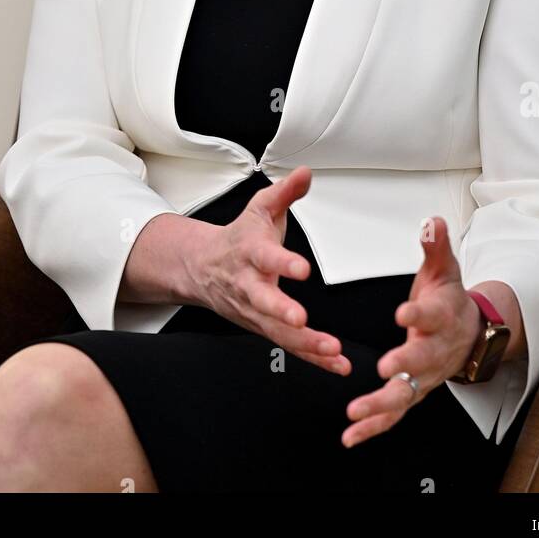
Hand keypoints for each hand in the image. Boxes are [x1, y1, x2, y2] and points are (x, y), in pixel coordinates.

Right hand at [193, 165, 352, 376]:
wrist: (203, 267)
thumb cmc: (239, 239)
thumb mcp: (260, 209)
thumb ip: (285, 192)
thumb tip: (304, 174)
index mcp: (251, 252)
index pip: (266, 257)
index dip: (283, 262)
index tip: (302, 268)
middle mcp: (249, 285)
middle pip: (263, 301)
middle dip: (282, 312)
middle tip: (301, 319)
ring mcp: (255, 311)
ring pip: (277, 331)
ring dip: (304, 343)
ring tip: (330, 349)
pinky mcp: (264, 328)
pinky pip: (288, 346)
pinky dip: (313, 358)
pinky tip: (336, 363)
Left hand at [342, 215, 480, 447]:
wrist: (472, 333)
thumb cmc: (450, 299)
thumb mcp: (445, 268)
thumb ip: (436, 246)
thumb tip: (431, 223)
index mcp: (442, 316)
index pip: (432, 314)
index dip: (419, 313)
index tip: (403, 311)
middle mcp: (435, 350)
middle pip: (422, 360)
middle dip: (404, 365)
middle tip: (384, 368)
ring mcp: (424, 375)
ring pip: (406, 394)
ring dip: (381, 405)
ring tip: (356, 412)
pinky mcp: (413, 392)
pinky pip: (394, 413)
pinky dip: (373, 426)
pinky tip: (351, 434)